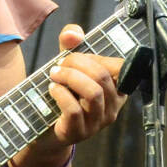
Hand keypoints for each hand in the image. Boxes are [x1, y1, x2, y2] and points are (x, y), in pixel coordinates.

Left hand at [43, 23, 126, 148]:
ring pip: (92, 93)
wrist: (46, 128)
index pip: (120, 67)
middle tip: (59, 64)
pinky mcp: (79, 132)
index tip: (77, 56)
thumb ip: (71, 45)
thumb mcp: (69, 66)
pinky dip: (61, 95)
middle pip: (102, 77)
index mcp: (117, 89)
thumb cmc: (64, 93)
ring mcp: (97, 122)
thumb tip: (72, 34)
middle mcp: (113, 107)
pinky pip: (74, 110)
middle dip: (77, 63)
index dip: (97, 57)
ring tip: (54, 74)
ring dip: (69, 77)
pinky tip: (52, 89)